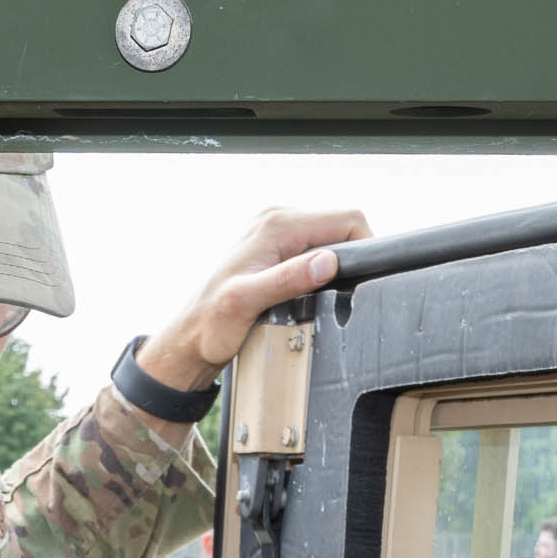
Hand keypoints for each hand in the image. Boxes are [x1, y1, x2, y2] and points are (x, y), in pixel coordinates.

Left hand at [134, 205, 373, 395]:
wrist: (190, 338)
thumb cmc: (212, 325)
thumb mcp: (249, 303)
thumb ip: (288, 279)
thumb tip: (328, 262)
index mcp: (276, 225)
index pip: (346, 219)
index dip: (367, 246)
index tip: (366, 278)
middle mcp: (276, 219)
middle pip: (341, 224)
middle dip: (353, 255)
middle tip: (348, 292)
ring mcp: (275, 230)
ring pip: (330, 236)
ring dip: (339, 262)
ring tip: (331, 293)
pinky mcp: (274, 245)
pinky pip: (315, 246)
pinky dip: (324, 265)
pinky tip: (314, 288)